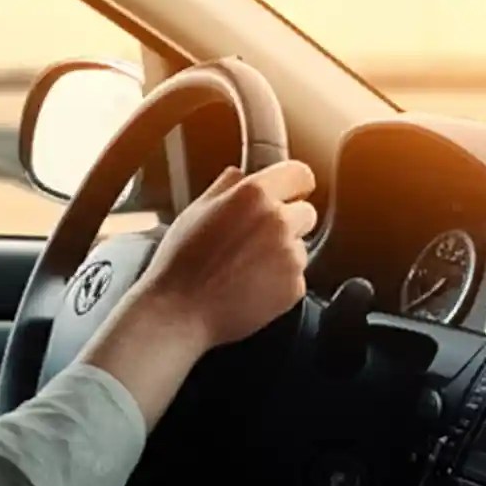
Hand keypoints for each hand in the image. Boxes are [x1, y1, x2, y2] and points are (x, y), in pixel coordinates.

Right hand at [135, 160, 318, 350]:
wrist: (179, 311)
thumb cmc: (180, 263)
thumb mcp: (195, 210)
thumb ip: (225, 185)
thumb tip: (240, 174)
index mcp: (253, 194)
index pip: (300, 174)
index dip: (293, 186)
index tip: (289, 195)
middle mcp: (277, 220)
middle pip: (306, 212)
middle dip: (288, 222)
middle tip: (256, 239)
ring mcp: (289, 255)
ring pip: (300, 247)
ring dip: (282, 254)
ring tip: (247, 267)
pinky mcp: (294, 287)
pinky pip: (296, 277)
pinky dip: (279, 282)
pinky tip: (250, 285)